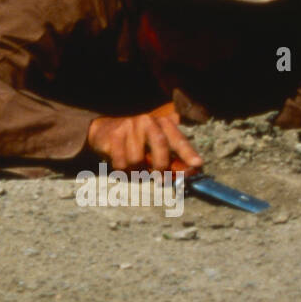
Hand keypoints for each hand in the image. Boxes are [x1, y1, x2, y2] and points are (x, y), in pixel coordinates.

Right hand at [87, 102, 203, 172]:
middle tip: (161, 180)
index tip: (197, 165)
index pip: (178, 138)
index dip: (188, 152)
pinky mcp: (114, 135)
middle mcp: (147, 121)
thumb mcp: (154, 147)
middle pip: (160, 145)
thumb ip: (172, 160)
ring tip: (135, 170)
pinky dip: (123, 172)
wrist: (103, 131)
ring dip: (137, 171)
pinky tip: (122, 168)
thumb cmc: (136, 142)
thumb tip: (188, 174)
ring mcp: (129, 126)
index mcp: (162, 123)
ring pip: (138, 159)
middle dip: (162, 166)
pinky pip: (121, 163)